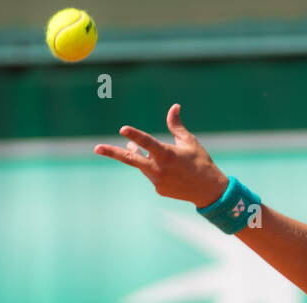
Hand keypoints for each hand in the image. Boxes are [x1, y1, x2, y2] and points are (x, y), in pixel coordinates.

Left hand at [94, 103, 228, 206]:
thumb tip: (174, 106)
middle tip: (96, 148)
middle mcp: (159, 169)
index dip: (135, 135)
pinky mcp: (158, 189)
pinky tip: (166, 170)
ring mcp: (157, 181)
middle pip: (131, 158)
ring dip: (138, 155)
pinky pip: (150, 175)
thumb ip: (176, 126)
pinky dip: (154, 168)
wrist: (210, 192)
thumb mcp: (190, 142)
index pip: (147, 142)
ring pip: (141, 164)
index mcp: (167, 155)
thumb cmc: (201, 163)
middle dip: (112, 153)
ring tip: (130, 146)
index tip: (122, 129)